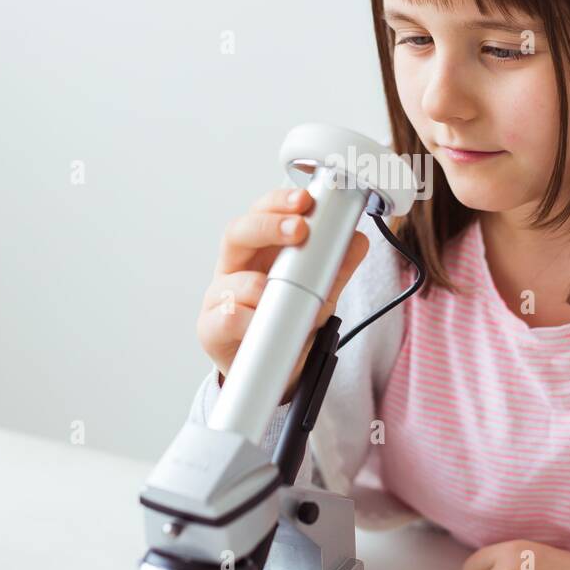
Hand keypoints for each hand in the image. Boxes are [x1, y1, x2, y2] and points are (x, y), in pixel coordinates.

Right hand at [196, 185, 369, 404]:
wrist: (272, 369)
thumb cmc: (286, 320)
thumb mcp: (319, 293)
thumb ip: (336, 268)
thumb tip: (358, 241)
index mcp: (257, 250)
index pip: (262, 213)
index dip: (279, 202)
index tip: (305, 200)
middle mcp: (234, 267)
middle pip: (238, 232)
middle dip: (269, 226)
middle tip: (299, 230)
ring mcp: (219, 297)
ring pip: (233, 280)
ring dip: (262, 287)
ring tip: (283, 297)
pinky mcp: (211, 328)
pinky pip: (228, 317)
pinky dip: (250, 320)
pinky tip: (262, 323)